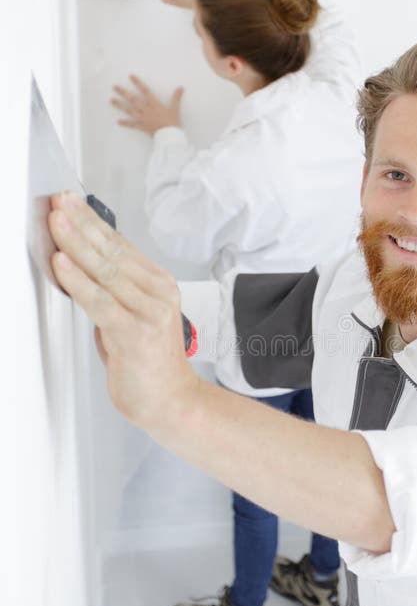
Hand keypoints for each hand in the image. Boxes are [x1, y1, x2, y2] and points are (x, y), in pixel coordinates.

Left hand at [48, 191, 198, 429]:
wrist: (172, 401)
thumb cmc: (151, 363)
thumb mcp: (133, 316)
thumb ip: (113, 292)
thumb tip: (79, 265)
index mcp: (159, 284)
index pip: (120, 245)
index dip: (92, 222)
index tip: (70, 204)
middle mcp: (158, 293)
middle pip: (112, 251)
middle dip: (81, 225)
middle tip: (59, 204)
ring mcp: (149, 312)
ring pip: (104, 271)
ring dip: (75, 244)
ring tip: (56, 224)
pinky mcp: (135, 332)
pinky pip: (99, 301)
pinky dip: (77, 281)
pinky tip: (62, 264)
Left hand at [111, 75, 183, 134]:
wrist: (170, 136)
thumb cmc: (173, 123)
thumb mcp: (175, 109)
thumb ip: (176, 98)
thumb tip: (181, 88)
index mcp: (154, 104)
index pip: (145, 91)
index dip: (138, 83)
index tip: (131, 77)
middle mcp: (146, 110)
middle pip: (133, 99)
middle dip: (123, 92)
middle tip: (114, 87)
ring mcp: (143, 118)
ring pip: (129, 110)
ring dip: (120, 105)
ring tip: (111, 100)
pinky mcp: (142, 127)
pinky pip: (132, 125)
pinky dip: (125, 123)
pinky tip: (118, 121)